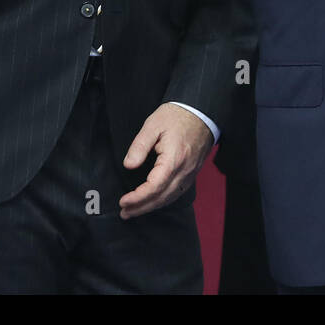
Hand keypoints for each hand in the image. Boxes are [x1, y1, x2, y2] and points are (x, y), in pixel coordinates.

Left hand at [118, 103, 212, 218]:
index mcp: (174, 159)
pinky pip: (177, 193)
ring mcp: (190, 173)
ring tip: (134, 211)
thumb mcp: (153, 125)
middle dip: (141, 208)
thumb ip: (139, 146)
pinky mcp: (192, 173)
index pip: (154, 187)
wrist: (201, 112)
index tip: (123, 201)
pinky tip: (153, 202)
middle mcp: (184, 170)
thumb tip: (128, 165)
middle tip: (124, 213)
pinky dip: (163, 201)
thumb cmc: (176, 116)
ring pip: (170, 198)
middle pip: (162, 198)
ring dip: (151, 207)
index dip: (138, 198)